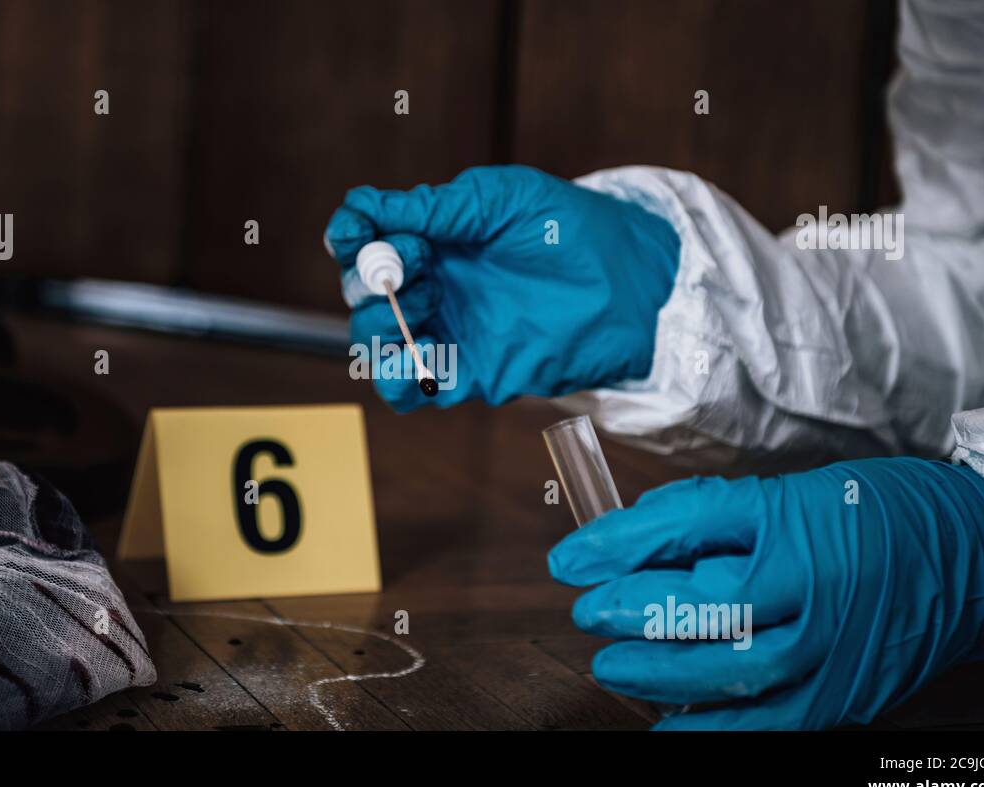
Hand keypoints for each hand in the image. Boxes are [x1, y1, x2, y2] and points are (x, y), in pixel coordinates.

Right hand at [324, 165, 679, 409]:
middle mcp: (436, 288)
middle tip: (411, 264)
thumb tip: (365, 206)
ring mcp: (451, 332)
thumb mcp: (499, 200)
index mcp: (437, 241)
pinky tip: (409, 357)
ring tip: (420, 303)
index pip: (369, 242)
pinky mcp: (471, 374)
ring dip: (378, 324)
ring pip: (378, 342)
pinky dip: (395, 378)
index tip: (356, 231)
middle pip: (366, 293)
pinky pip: (412, 389)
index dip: (353, 236)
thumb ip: (434, 209)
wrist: (630, 285)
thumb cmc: (572, 231)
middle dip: (372, 276)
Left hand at [548, 457, 983, 728]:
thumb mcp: (789, 492)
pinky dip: (710, 728)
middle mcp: (807, 581)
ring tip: (612, 664)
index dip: (615, 543)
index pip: (683, 526)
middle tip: (588, 610)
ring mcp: (827, 644)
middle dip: (629, 608)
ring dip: (656, 669)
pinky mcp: (841, 691)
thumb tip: (632, 539)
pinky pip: (766, 721)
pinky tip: (666, 726)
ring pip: (727, 666)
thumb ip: (711, 517)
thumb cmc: (873, 513)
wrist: (973, 552)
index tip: (570, 560)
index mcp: (789, 517)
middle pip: (698, 601)